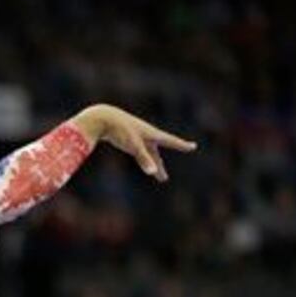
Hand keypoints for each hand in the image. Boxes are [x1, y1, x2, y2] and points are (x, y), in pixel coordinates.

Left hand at [75, 104, 196, 181]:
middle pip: (155, 154)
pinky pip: (137, 149)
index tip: (193, 146)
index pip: (171, 141)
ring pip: (146, 153)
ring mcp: (135, 136)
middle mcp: (146, 135)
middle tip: (163, 178)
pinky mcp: (125, 138)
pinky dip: (140, 157)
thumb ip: (144, 159)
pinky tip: (139, 156)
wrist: (102, 118)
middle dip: (159, 166)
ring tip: (154, 175)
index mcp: (151, 134)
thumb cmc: (120, 130)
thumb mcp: (133, 146)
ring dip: (149, 164)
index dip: (182, 145)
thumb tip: (153, 172)